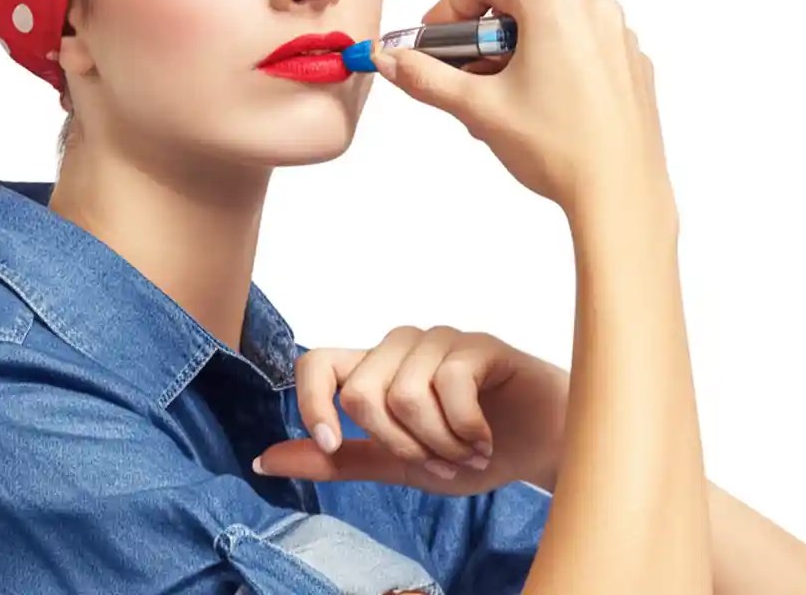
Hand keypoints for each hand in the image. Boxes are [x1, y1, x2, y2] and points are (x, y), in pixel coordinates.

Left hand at [254, 326, 567, 496]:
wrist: (543, 450)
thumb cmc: (472, 451)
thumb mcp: (398, 466)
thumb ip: (338, 460)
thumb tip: (262, 460)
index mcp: (374, 371)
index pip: (316, 361)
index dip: (313, 403)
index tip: (334, 444)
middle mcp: (401, 348)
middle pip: (360, 391)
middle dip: (399, 445)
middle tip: (437, 461)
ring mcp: (440, 340)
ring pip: (405, 394)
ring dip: (438, 443)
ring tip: (466, 452)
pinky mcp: (480, 344)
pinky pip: (449, 384)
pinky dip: (466, 429)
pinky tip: (485, 440)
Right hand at [370, 0, 675, 227]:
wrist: (620, 195)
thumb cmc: (560, 149)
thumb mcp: (478, 108)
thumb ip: (427, 77)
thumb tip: (392, 61)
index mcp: (555, 6)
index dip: (451, 6)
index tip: (435, 39)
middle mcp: (594, 10)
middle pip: (520, 7)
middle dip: (483, 42)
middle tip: (464, 82)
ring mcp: (619, 38)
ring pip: (551, 31)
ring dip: (516, 60)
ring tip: (503, 108)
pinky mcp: (633, 67)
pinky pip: (582, 52)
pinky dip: (553, 71)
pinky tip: (541, 114)